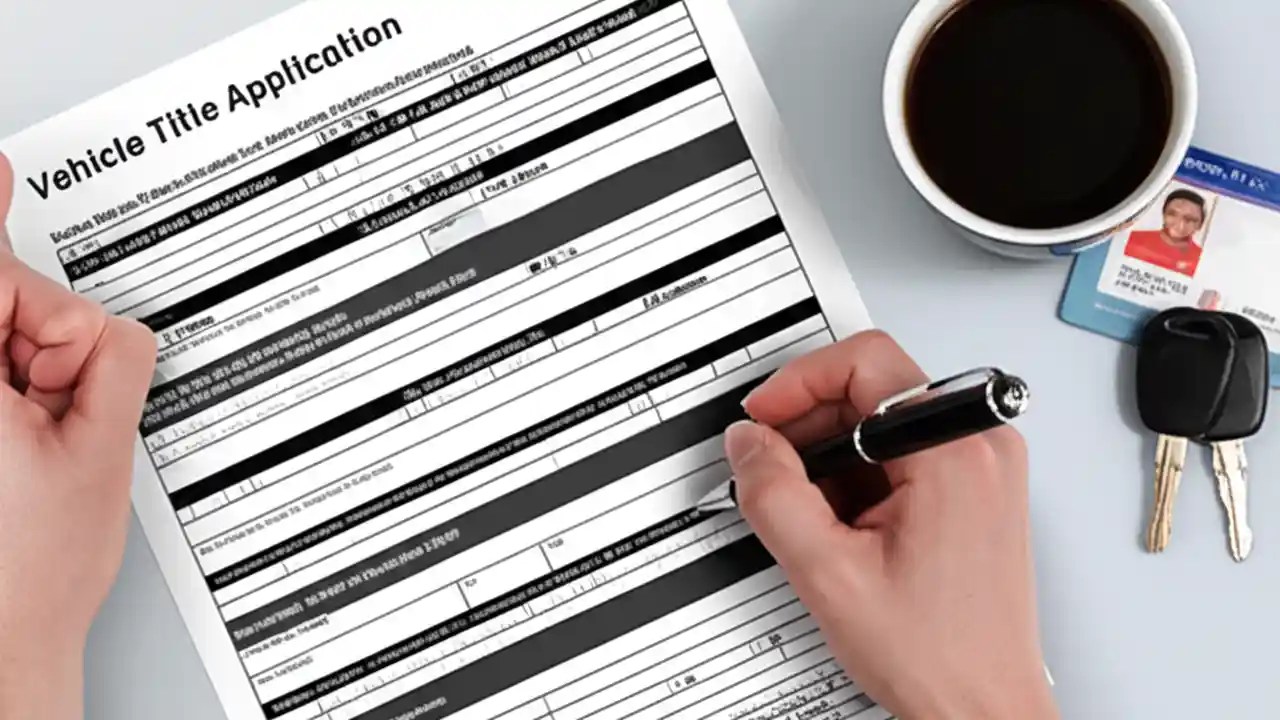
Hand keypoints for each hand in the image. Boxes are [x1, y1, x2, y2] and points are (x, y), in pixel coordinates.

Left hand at [0, 155, 156, 718]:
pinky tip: (22, 405)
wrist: (1, 638)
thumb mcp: (100, 448)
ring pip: (2, 332)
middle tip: (52, 406)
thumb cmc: (31, 568)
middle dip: (42, 335)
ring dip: (31, 367)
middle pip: (5, 297)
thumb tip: (105, 319)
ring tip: (36, 439)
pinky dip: (15, 372)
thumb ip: (110, 356)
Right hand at [726, 332, 1056, 719]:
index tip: (765, 416)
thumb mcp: (827, 573)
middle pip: (874, 386)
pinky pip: (903, 451)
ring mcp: (984, 466)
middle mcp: (983, 445)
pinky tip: (844, 525)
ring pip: (884, 421)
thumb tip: (748, 444)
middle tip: (773, 467)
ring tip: (814, 515)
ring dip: (832, 456)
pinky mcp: (975, 487)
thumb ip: (774, 495)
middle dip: (811, 425)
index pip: (867, 362)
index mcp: (957, 452)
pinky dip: (859, 476)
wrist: (981, 706)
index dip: (799, 382)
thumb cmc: (937, 654)